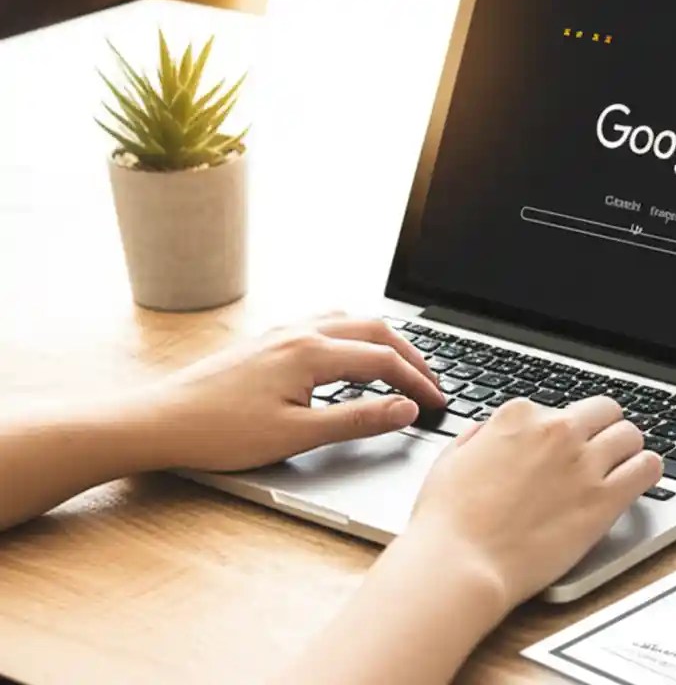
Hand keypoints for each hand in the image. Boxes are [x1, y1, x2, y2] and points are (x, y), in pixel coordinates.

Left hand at [144, 313, 445, 471]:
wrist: (158, 422)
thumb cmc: (219, 432)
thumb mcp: (297, 435)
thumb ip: (358, 419)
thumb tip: (405, 409)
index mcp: (311, 352)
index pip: (384, 361)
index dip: (418, 383)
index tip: (437, 404)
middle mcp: (299, 332)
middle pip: (375, 330)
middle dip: (410, 355)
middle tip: (431, 383)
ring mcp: (281, 333)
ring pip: (349, 321)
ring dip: (382, 340)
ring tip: (400, 366)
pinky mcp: (267, 341)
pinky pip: (324, 323)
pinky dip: (353, 336)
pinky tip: (349, 356)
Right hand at [410, 396, 662, 606]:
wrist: (461, 563)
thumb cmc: (449, 521)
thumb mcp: (450, 460)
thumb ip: (478, 438)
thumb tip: (492, 433)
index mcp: (519, 416)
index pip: (558, 409)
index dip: (560, 433)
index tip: (559, 452)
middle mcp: (557, 431)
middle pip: (604, 411)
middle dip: (602, 429)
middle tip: (598, 452)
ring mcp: (584, 463)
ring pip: (631, 435)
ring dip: (627, 449)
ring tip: (621, 467)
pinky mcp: (605, 499)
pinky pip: (648, 468)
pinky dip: (646, 471)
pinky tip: (638, 480)